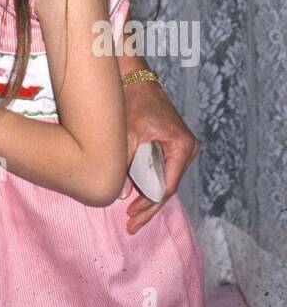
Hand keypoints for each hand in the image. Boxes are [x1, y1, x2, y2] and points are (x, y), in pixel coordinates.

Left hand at [121, 77, 199, 232]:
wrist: (136, 80)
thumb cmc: (133, 102)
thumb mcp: (127, 133)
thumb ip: (124, 163)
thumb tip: (120, 194)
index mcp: (181, 147)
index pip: (167, 185)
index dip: (149, 203)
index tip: (133, 215)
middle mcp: (186, 150)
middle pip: (167, 188)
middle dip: (149, 208)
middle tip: (132, 226)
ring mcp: (180, 150)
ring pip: (164, 182)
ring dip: (148, 199)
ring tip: (132, 218)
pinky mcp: (171, 148)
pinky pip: (161, 172)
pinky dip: (149, 185)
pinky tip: (137, 199)